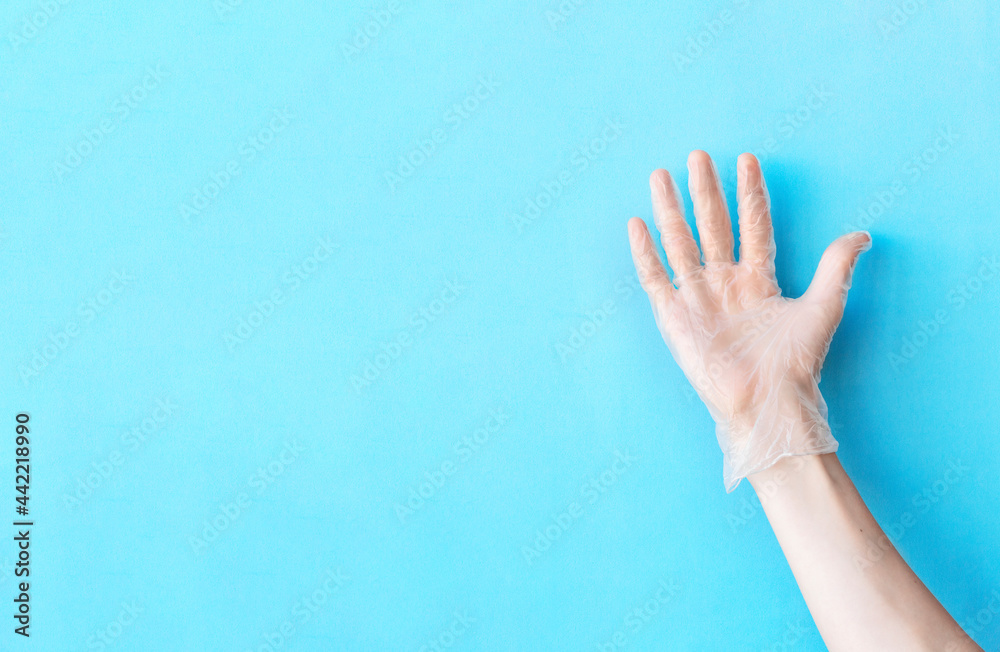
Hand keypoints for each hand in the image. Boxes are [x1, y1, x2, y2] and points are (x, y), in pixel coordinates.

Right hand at [628, 150, 870, 490]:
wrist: (766, 402)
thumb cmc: (795, 362)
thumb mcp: (824, 307)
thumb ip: (836, 267)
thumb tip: (862, 234)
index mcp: (757, 278)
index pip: (752, 225)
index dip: (750, 193)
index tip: (747, 159)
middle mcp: (724, 283)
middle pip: (711, 225)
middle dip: (705, 190)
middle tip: (699, 155)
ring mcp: (697, 298)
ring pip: (679, 243)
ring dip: (670, 210)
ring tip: (661, 176)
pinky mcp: (674, 318)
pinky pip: (654, 279)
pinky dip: (645, 252)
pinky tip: (637, 224)